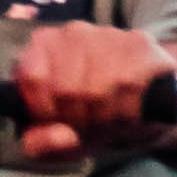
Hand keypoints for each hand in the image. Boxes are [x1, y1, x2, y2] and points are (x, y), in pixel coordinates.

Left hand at [4, 21, 176, 165]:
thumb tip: (61, 137)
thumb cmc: (90, 119)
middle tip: (90, 124)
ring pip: (98, 91)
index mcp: (42, 46)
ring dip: (105, 119)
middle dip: (78, 119)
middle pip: (66, 89)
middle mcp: (74, 32)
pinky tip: (130, 112)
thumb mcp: (56, 138)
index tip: (59, 121)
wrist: (144, 104)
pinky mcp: (142, 45)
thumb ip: (40, 144)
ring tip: (110, 119)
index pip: (32, 76)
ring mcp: (109, 35)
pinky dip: (129, 113)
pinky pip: (129, 89)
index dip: (45, 111)